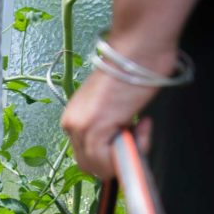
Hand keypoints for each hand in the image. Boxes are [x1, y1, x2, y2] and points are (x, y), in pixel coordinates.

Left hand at [60, 40, 175, 177]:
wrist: (138, 47)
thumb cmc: (133, 68)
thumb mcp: (114, 106)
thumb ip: (112, 126)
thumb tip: (121, 144)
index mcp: (73, 118)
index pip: (86, 154)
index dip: (111, 152)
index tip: (133, 132)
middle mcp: (71, 124)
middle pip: (89, 164)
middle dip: (116, 159)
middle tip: (138, 134)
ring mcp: (80, 128)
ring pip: (99, 166)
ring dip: (125, 157)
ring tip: (141, 128)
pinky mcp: (94, 129)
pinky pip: (108, 162)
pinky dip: (129, 153)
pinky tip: (141, 125)